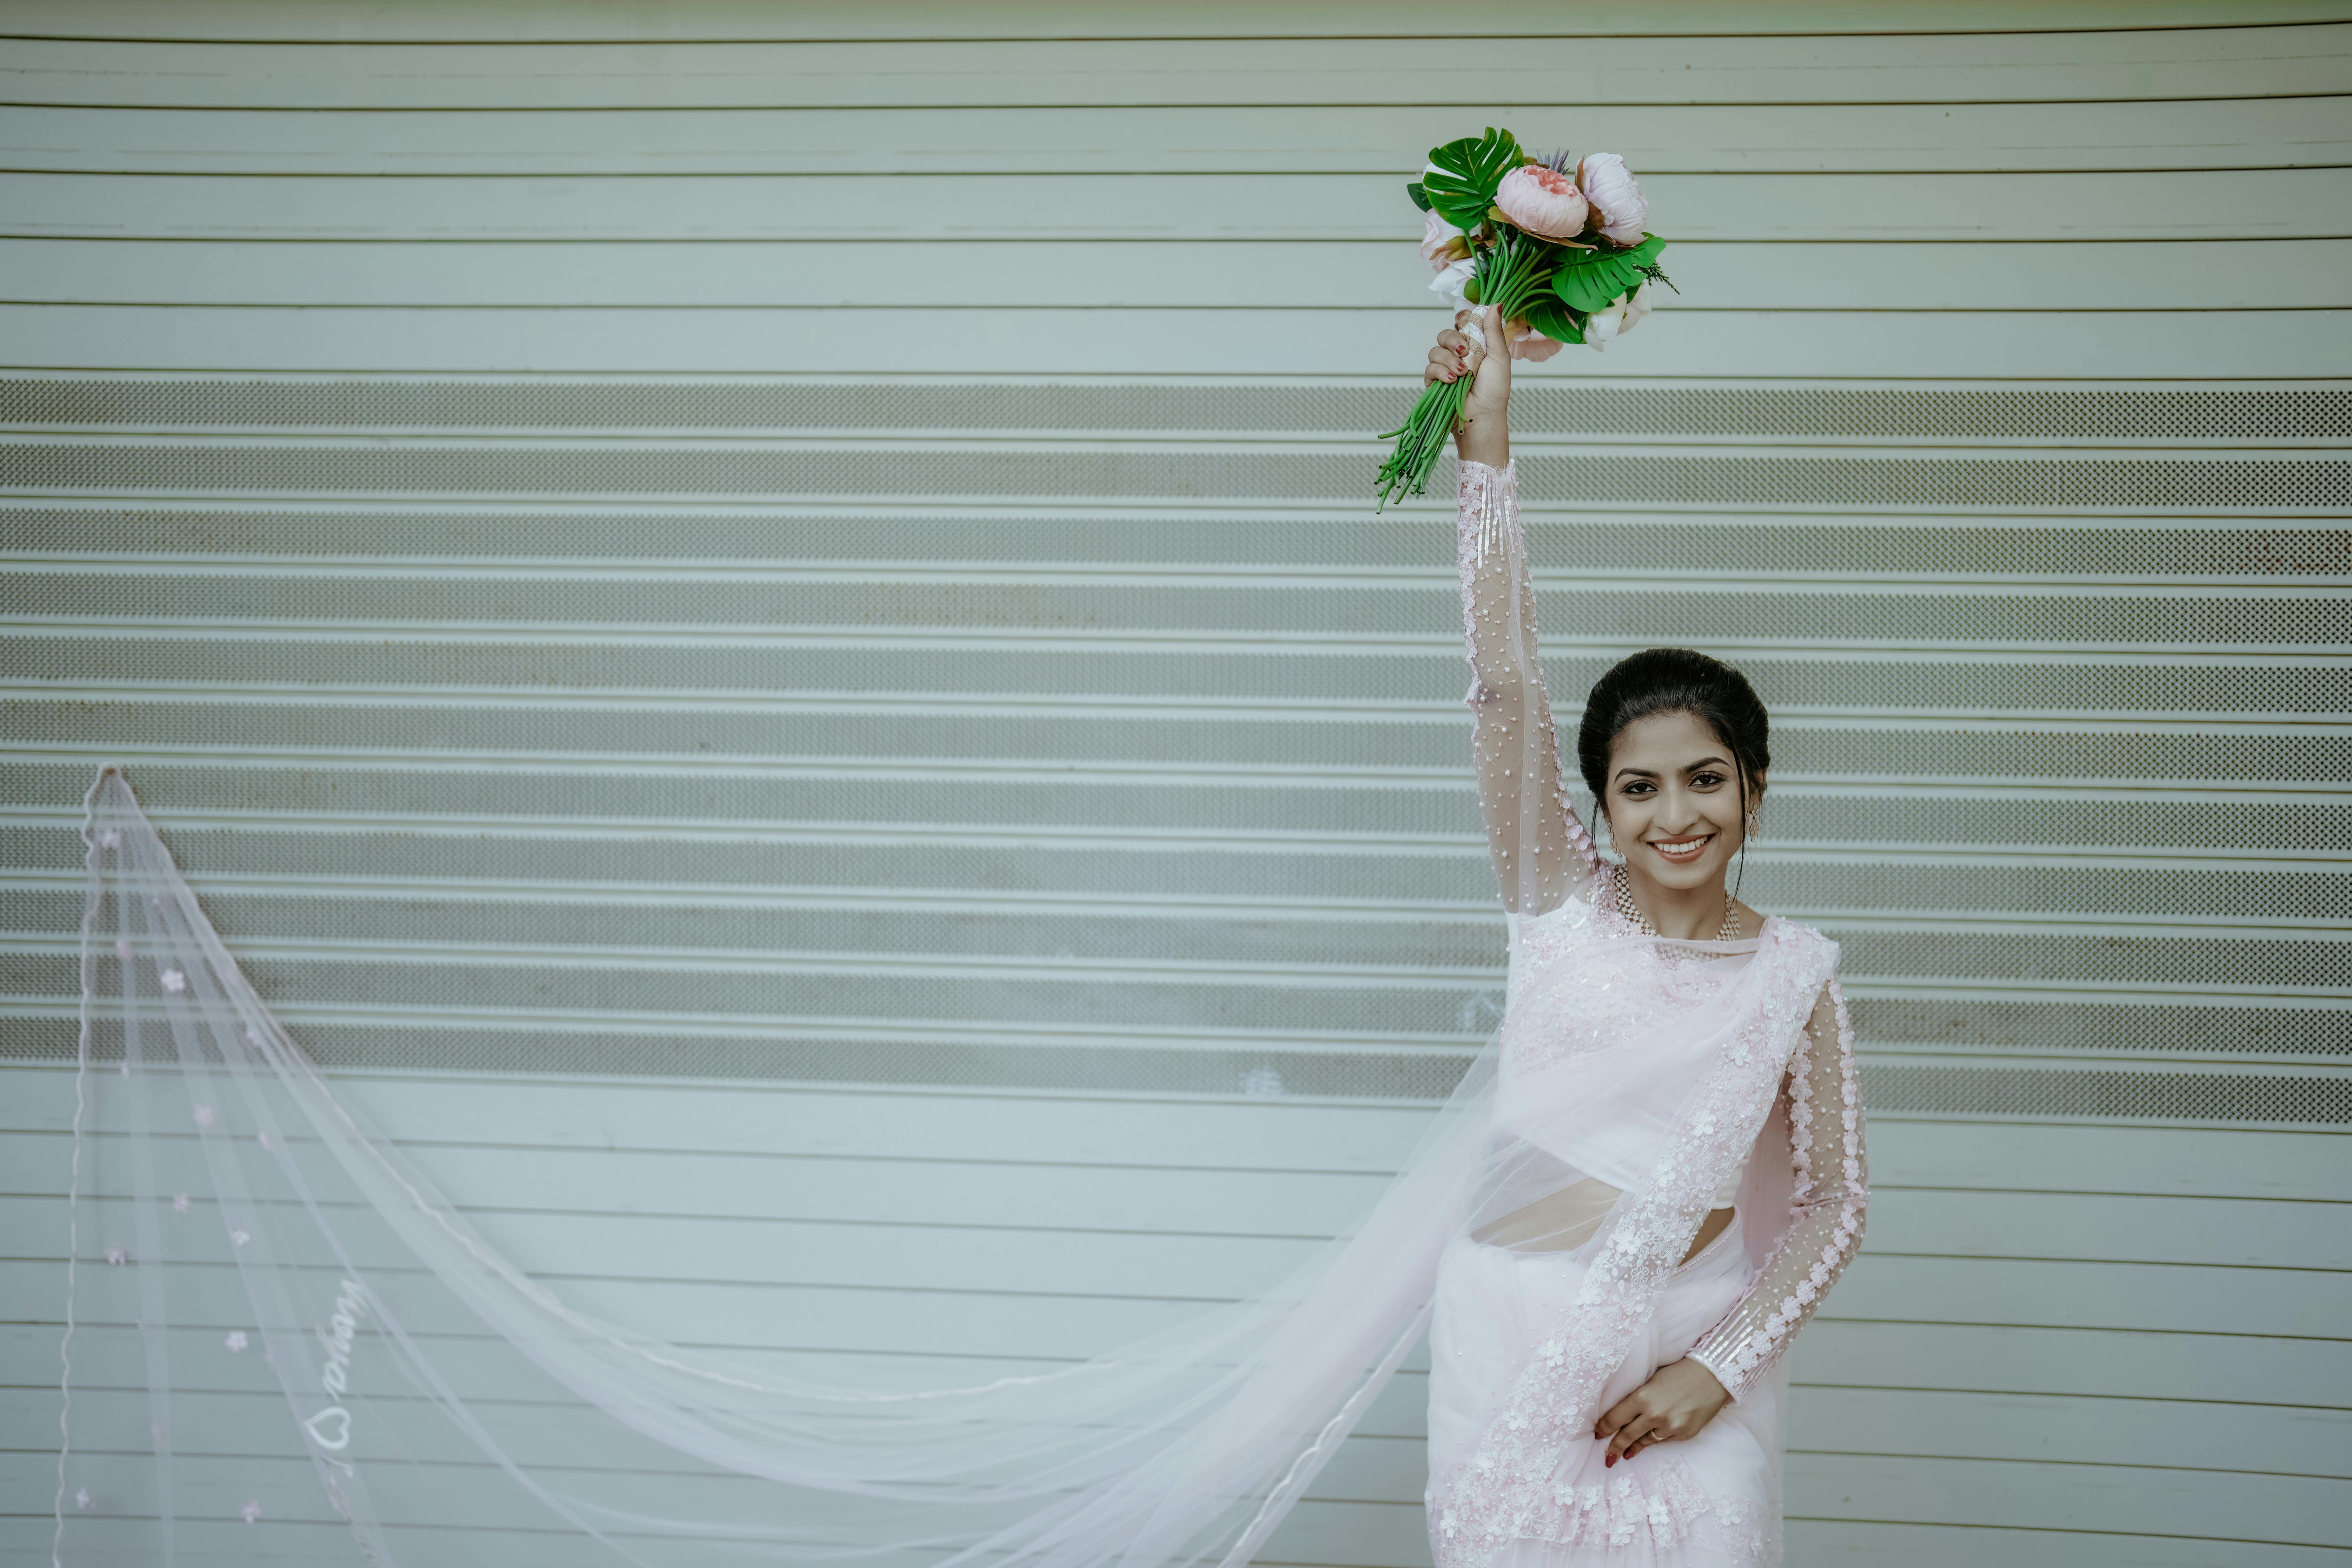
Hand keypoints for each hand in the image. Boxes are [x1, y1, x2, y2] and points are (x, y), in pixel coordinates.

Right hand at [1425, 306, 1510, 467]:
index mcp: (1476, 345)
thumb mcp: (1499, 356)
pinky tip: (1451, 381)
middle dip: (1453, 341)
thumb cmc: (1495, 390)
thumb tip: (1497, 303)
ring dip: (1448, 360)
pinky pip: (1429, 368)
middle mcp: (1459, 354)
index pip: (1462, 323)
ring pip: (1435, 350)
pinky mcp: (1434, 382)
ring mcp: (1446, 368)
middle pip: (1445, 334)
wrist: (1482, 416)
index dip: (1462, 320)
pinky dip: (1439, 372)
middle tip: (1464, 352)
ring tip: (1461, 374)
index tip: (1466, 324)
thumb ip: (1494, 330)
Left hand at [1594, 1358, 1729, 1466]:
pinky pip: (1663, 1440)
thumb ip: (1637, 1398)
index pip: (1615, 1418)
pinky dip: (1654, 1441)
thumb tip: (1622, 1413)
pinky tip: (1645, 1445)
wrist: (1713, 1376)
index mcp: (1642, 1397)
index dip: (1604, 1428)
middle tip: (1607, 1458)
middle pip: (1626, 1435)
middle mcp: (1654, 1414)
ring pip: (1645, 1441)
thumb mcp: (1651, 1380)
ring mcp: (1670, 1427)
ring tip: (1623, 1454)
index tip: (1598, 1434)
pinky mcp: (1684, 1434)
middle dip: (1614, 1448)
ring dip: (1633, 1448)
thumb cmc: (1679, 1373)